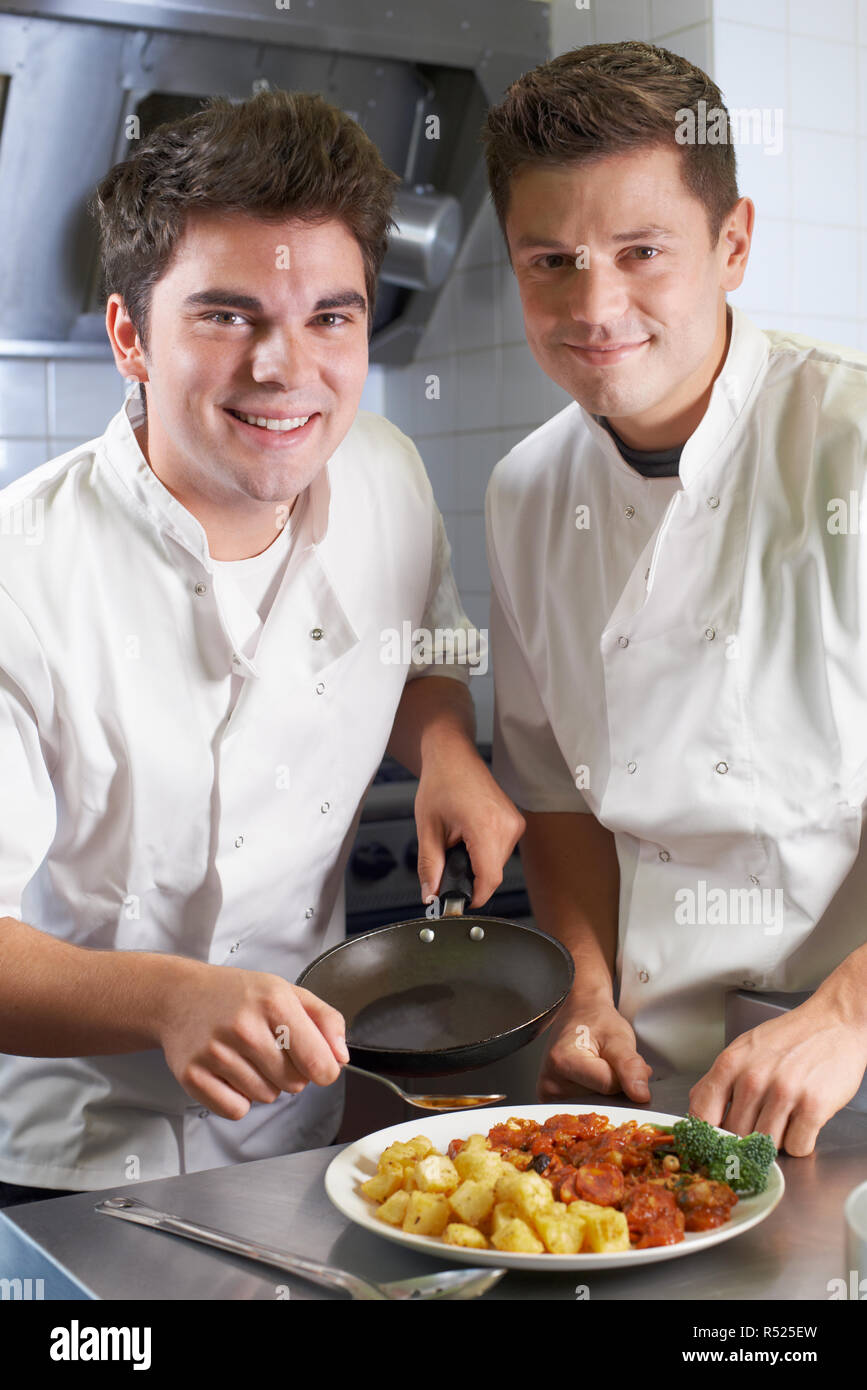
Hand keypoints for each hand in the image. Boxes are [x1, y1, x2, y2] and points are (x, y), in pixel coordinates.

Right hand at [157, 959, 348, 1119]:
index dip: (325, 1069)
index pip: (319, 1062)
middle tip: (270, 1049)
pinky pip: (236, 1110)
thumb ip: (326, 1020)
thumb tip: (340, 1057)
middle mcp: (245, 1027)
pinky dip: (238, 1098)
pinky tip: (229, 1072)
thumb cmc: (238, 995)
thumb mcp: (287, 992)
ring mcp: (216, 1052)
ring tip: (246, 1057)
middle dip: (291, 1073)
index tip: (317, 1063)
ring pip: (267, 1097)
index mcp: (275, 1002)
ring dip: (264, 1084)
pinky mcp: (193, 1075)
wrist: (180, 996)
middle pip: (295, 1084)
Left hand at [413, 749, 524, 909]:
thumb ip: (430, 867)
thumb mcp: (428, 829)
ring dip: (478, 864)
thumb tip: (430, 894)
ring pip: (498, 864)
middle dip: (471, 878)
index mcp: (487, 827)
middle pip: (493, 874)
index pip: (489, 880)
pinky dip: (485, 852)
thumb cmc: (441, 782)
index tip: (459, 903)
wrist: (453, 755)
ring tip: (457, 843)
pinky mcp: (515, 821)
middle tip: (448, 865)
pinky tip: (468, 837)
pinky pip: (502, 850)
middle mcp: (507, 825)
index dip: (473, 897)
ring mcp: (514, 822)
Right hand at [536, 996, 653, 1104]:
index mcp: (563, 1062)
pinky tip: (591, 1079)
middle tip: (607, 1062)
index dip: (622, 1075)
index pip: (609, 1087)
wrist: (580, 1013)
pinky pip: (584, 1108)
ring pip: (595, 1106)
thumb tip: (641, 1096)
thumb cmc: (596, 1021)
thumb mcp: (619, 1037)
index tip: (617, 1059)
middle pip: (600, 1101)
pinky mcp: (552, 1100)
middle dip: (614, 1086)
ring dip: (605, 1091)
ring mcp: (549, 1095)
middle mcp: (549, 1083)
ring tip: (598, 1068)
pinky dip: (595, 1097)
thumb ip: (631, 1066)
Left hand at [687, 995, 866, 1155]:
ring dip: (776, 1140)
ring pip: (766, 1146)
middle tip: (762, 1122)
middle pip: (736, 1136)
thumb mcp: (744, 1048)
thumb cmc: (789, 1037)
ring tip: (785, 1116)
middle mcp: (753, 1079)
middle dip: (747, 1136)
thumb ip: (720, 1079)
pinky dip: (801, 1141)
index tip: (714, 1142)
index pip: (702, 1114)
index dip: (707, 1134)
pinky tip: (802, 1121)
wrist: (833, 1022)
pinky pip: (797, 1147)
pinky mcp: (813, 1107)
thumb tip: (698, 1109)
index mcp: (731, 1064)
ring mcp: (784, 1093)